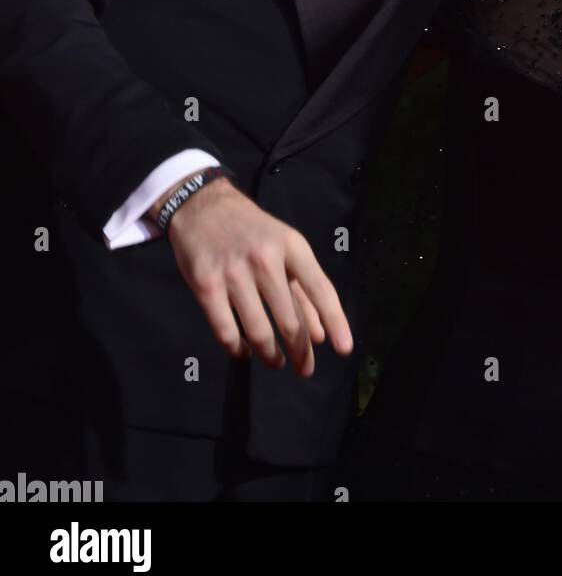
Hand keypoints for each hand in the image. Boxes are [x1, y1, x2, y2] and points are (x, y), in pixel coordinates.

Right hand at [164, 177, 352, 376]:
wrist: (204, 206)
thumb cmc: (252, 230)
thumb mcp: (284, 248)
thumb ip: (303, 289)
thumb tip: (320, 334)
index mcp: (292, 246)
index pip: (320, 289)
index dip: (335, 321)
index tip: (344, 348)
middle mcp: (265, 259)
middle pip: (290, 319)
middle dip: (300, 352)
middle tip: (305, 369)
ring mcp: (234, 273)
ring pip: (259, 330)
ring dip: (271, 355)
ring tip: (276, 361)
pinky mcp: (206, 285)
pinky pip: (226, 330)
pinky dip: (238, 348)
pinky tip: (244, 351)